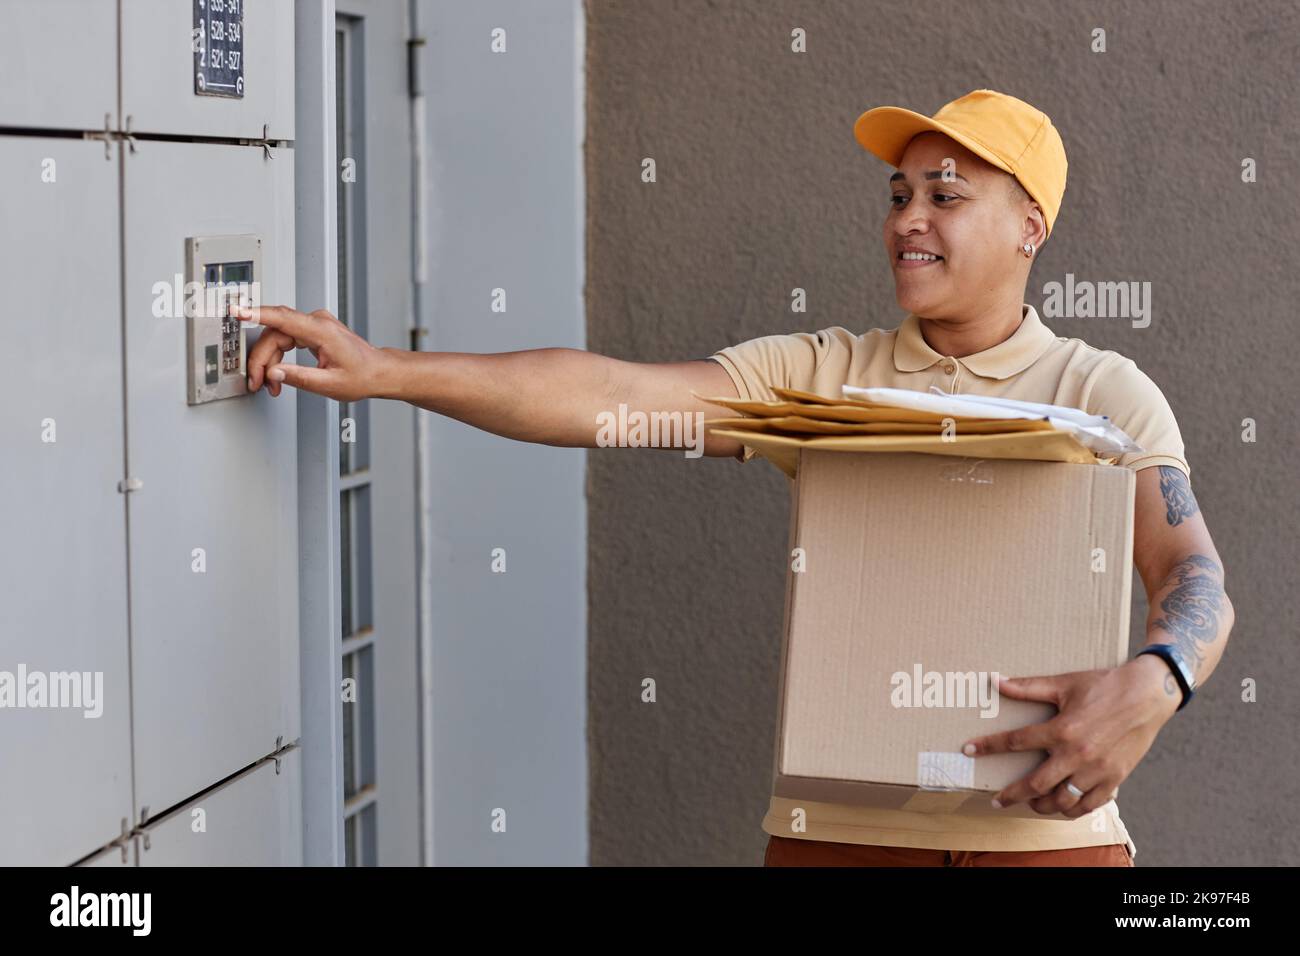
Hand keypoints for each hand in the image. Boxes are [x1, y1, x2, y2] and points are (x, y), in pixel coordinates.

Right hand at [234, 304, 387, 401]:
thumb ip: (298, 377)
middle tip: (257, 382)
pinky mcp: (312, 330)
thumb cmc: (362, 376)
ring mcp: (315, 324)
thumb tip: (273, 373)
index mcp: (322, 331)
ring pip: (277, 337)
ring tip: (270, 385)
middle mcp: (318, 322)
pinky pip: (286, 338)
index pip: (283, 318)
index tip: (238, 311)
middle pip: (274, 333)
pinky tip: (276, 373)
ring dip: (269, 361)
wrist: (378, 372)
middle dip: (261, 359)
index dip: (257, 314)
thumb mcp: (329, 384)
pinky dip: (278, 357)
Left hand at [960, 656, 1178, 817]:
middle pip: (1036, 784)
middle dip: (1012, 795)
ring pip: (1062, 800)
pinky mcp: (1115, 779)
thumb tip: (996, 681)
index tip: (968, 750)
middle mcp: (1077, 755)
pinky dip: (1073, 810)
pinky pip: (1090, 804)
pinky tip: (1062, 807)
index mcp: (1062, 729)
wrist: (1149, 695)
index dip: (989, 746)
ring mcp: (1097, 771)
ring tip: (1030, 804)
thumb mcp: (1064, 683)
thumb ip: (1028, 687)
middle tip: (996, 800)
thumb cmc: (1105, 685)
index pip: (1016, 742)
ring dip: (1042, 806)